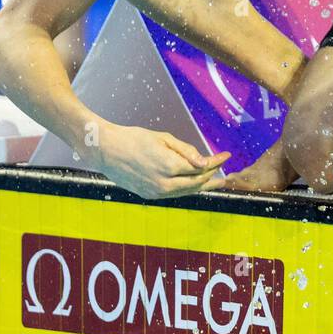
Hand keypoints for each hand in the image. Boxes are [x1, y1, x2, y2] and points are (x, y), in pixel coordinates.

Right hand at [85, 124, 229, 198]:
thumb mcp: (163, 138)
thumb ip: (186, 151)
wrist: (106, 150)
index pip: (201, 167)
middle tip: (224, 170)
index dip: (216, 162)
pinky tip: (194, 185)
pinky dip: (187, 190)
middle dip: (213, 176)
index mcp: (170, 166)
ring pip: (187, 192)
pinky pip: (175, 194)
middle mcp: (165, 183)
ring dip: (202, 186)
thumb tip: (204, 163)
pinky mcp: (149, 195)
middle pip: (197, 183)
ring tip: (215, 182)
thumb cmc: (134, 139)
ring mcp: (156, 192)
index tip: (226, 156)